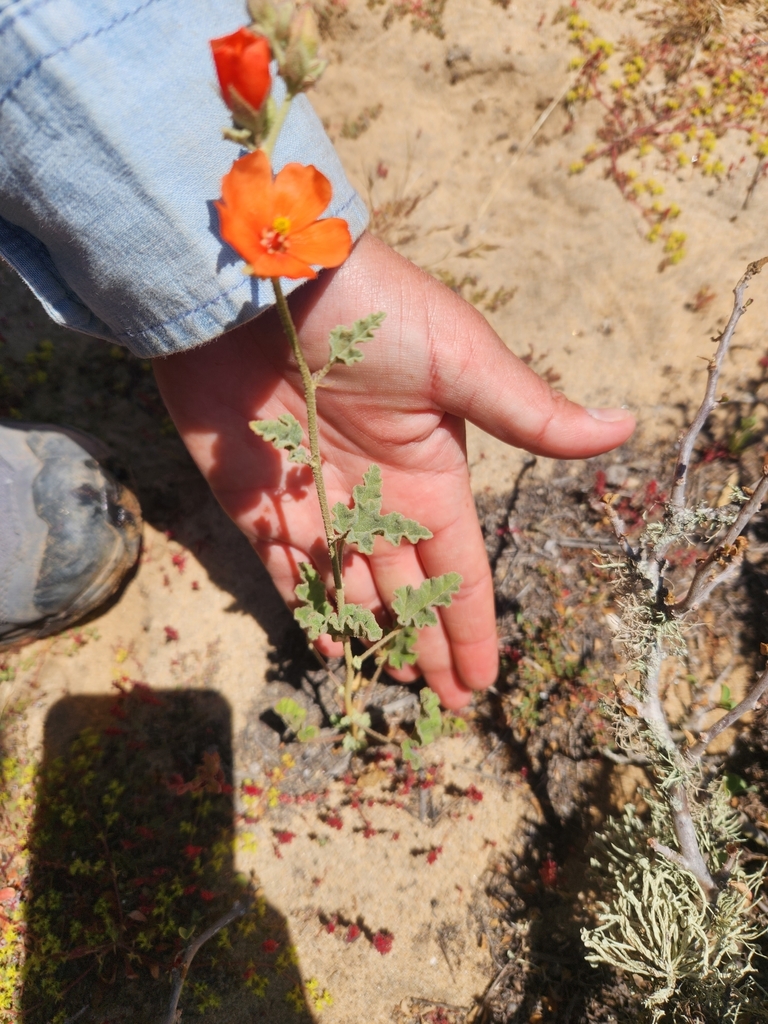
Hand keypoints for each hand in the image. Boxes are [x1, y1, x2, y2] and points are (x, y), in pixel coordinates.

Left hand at [153, 232, 633, 707]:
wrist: (265, 282)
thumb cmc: (373, 312)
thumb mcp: (464, 360)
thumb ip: (529, 414)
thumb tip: (623, 428)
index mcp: (430, 474)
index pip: (460, 568)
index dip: (472, 626)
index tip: (481, 681)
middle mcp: (377, 497)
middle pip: (408, 590)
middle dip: (426, 645)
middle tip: (441, 703)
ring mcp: (317, 502)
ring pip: (350, 589)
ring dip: (372, 635)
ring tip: (391, 681)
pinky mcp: (257, 501)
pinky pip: (285, 572)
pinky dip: (306, 609)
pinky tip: (325, 647)